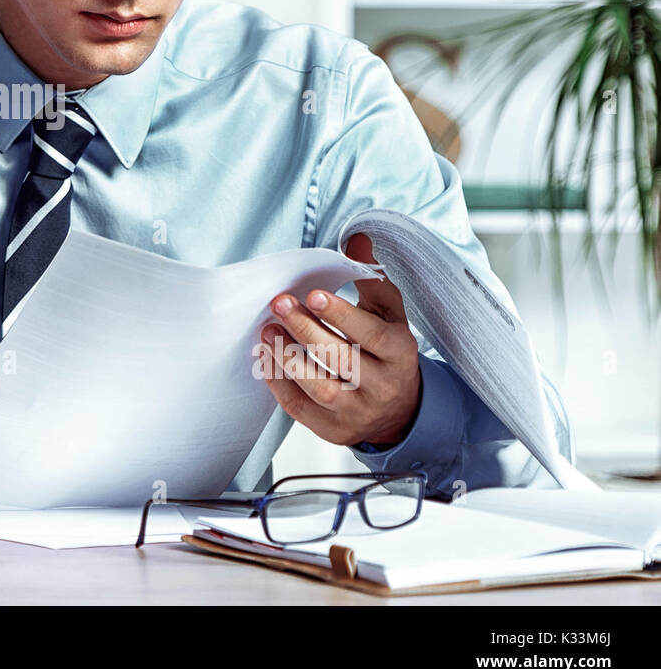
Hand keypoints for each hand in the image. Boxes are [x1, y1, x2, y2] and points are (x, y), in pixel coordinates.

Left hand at [257, 233, 421, 447]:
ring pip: (319, 388)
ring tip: (268, 331)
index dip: (341, 315)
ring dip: (287, 358)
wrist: (400, 409)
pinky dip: (279, 383)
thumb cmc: (386, 351)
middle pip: (340, 359)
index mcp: (400, 353)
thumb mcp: (389, 312)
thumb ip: (370, 276)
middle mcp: (382, 386)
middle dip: (305, 330)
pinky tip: (266, 357)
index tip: (313, 295)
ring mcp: (357, 412)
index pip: (371, 335)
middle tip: (279, 304)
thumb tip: (355, 237)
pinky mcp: (334, 430)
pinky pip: (301, 409)